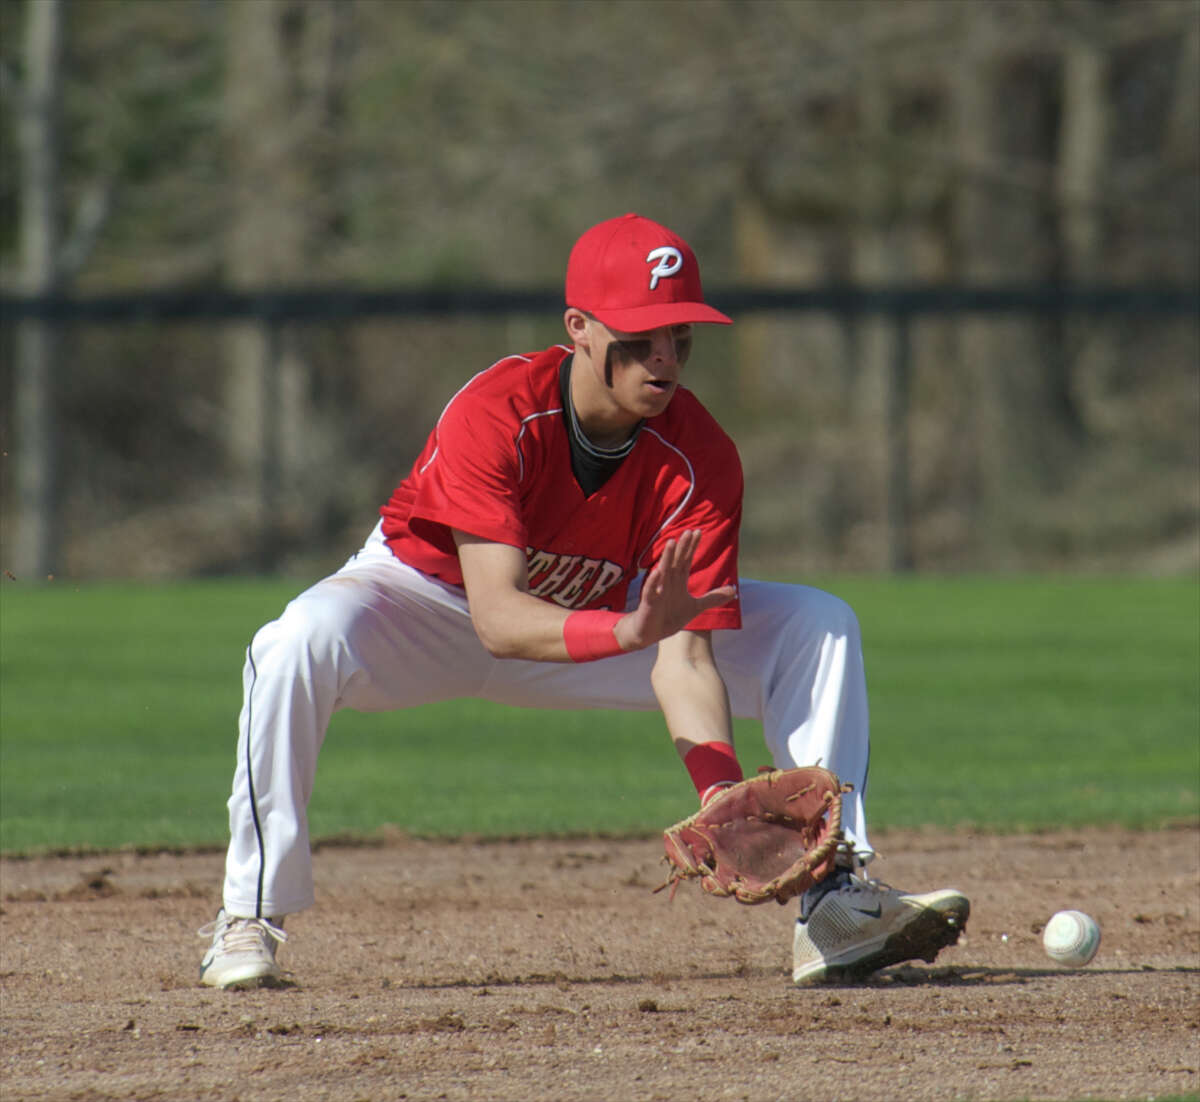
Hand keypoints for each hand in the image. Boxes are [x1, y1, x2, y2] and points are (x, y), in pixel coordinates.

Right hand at [614, 530, 735, 650]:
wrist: (651, 633)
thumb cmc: (670, 617)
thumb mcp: (696, 606)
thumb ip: (713, 597)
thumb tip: (734, 590)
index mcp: (678, 581)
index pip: (686, 560)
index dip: (692, 547)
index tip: (698, 532)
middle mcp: (668, 582)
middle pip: (676, 561)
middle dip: (682, 547)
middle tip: (688, 531)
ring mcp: (657, 591)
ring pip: (663, 571)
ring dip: (667, 558)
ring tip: (671, 542)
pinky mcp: (649, 603)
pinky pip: (650, 591)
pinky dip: (653, 582)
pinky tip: (657, 572)